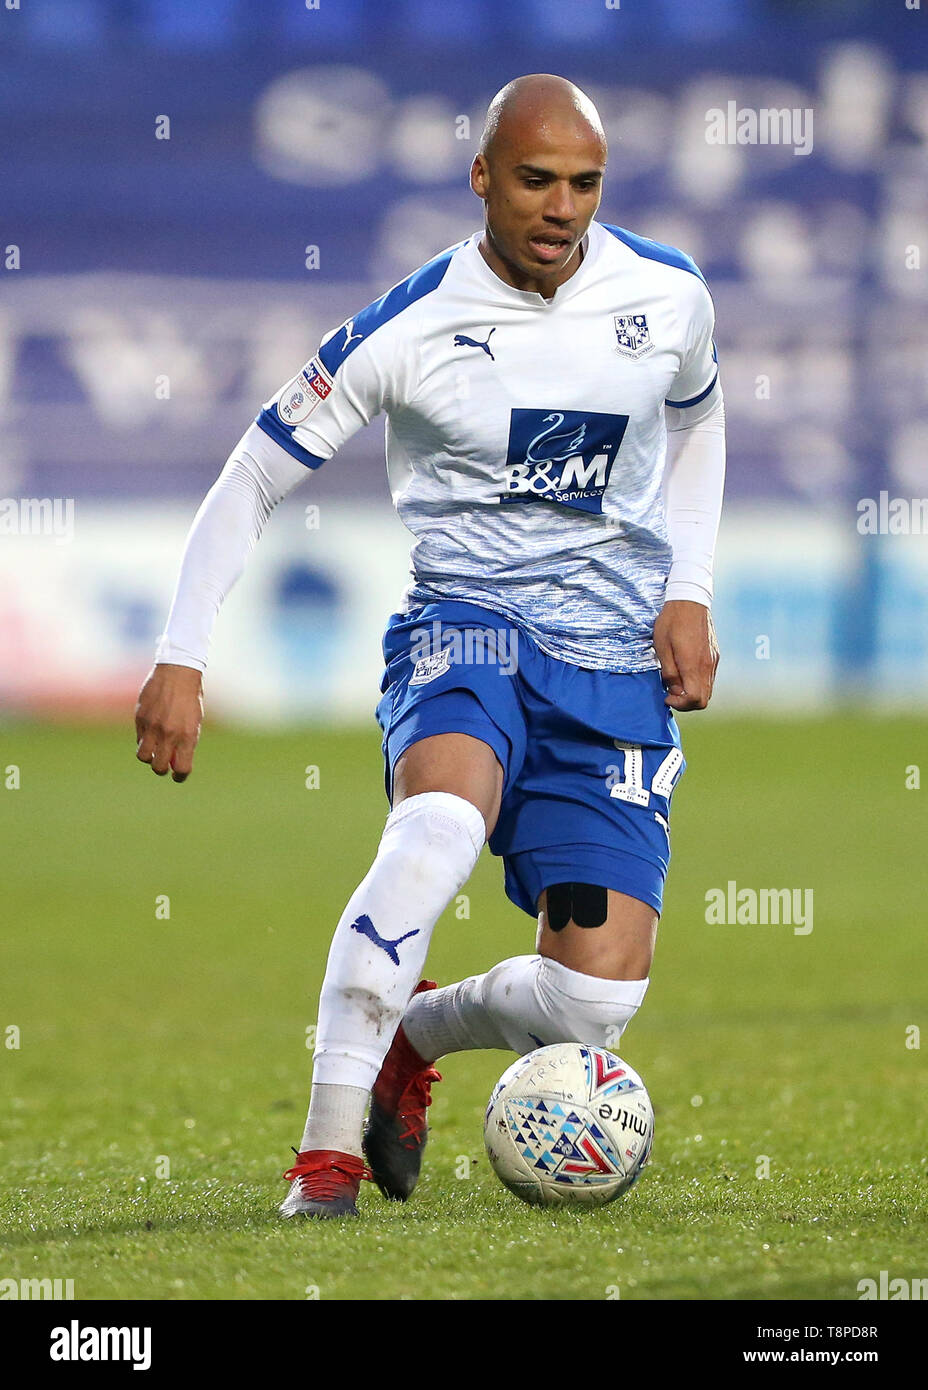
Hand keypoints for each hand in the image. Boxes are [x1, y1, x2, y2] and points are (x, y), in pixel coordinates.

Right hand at [135, 663, 203, 781]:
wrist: (177, 672)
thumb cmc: (190, 697)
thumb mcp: (195, 721)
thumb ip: (186, 741)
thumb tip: (176, 760)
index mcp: (187, 736)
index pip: (181, 768)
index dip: (180, 776)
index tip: (178, 775)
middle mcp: (168, 733)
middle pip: (158, 767)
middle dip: (161, 769)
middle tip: (164, 765)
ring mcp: (152, 726)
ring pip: (143, 756)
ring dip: (149, 757)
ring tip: (155, 749)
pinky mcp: (140, 718)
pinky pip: (139, 738)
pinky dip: (144, 740)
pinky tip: (151, 731)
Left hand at [652, 600, 718, 711]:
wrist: (690, 600)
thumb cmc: (671, 622)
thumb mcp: (662, 648)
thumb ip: (669, 673)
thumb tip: (674, 691)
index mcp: (693, 665)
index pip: (694, 699)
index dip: (680, 704)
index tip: (667, 697)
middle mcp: (707, 666)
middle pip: (704, 700)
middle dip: (686, 703)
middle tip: (671, 693)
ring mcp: (713, 660)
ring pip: (708, 690)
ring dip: (692, 693)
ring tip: (676, 682)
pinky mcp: (715, 655)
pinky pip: (709, 678)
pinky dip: (698, 683)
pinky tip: (685, 672)